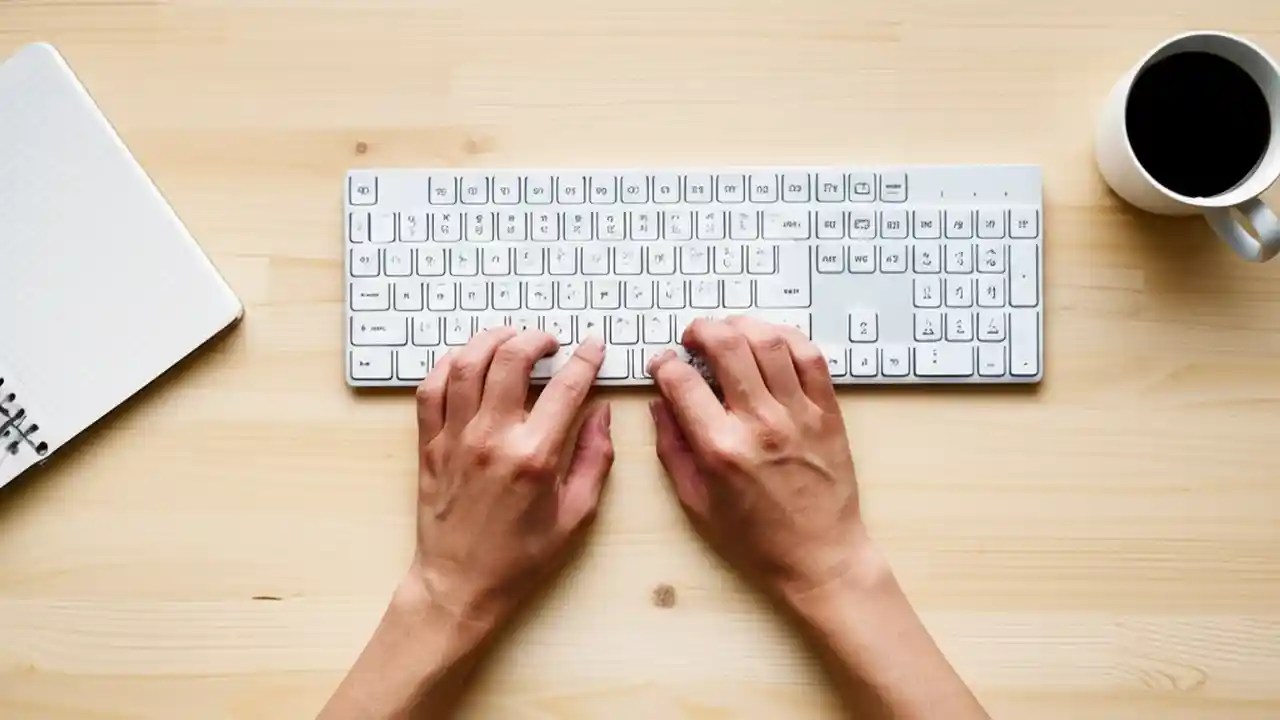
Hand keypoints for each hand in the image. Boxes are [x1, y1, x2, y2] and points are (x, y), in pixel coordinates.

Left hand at [320, 330, 611, 718]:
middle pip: (510, 359)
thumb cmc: (519, 558)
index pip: (565, 388)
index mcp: (534, 457)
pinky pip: (430, 388)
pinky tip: (466, 361)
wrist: (458, 585)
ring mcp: (454, 438)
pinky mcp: (428, 445)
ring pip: (466, 363)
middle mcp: (491, 439)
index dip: (585, 359)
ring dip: (491, 339)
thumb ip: (594, 459)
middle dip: (535, 338)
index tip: (594, 346)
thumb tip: (602, 414)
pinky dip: (447, 364)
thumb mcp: (575, 515)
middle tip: (550, 340)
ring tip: (510, 337)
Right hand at [648, 317, 863, 602]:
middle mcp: (760, 423)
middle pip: (727, 345)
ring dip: (741, 325)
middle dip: (701, 330)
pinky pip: (810, 356)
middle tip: (693, 337)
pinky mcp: (828, 412)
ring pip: (769, 340)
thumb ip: (672, 448)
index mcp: (721, 448)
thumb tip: (659, 404)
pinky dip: (786, 337)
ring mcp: (799, 414)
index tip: (662, 364)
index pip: (682, 381)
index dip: (664, 364)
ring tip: (729, 333)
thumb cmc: (756, 538)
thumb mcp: (696, 501)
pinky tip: (769, 341)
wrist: (820, 556)